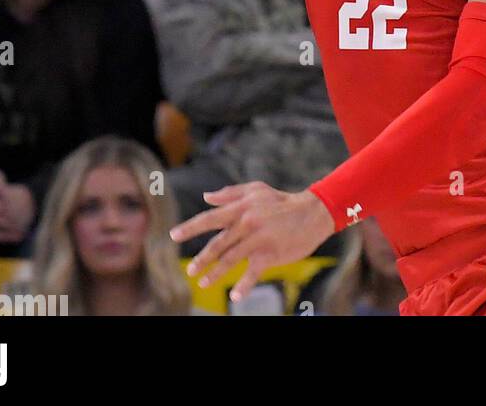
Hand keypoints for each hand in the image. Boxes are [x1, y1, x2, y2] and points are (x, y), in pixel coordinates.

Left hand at [171, 181, 335, 302]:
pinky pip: (253, 271)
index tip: (173, 235)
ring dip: (215, 273)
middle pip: (218, 243)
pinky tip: (236, 296)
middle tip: (191, 270)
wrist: (313, 212)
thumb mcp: (257, 190)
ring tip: (202, 283)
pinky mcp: (271, 252)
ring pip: (231, 258)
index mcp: (242, 207)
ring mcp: (259, 238)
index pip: (210, 218)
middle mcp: (247, 222)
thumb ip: (230, 194)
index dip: (191, 227)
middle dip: (202, 258)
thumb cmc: (282, 201)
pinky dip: (244, 285)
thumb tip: (206, 197)